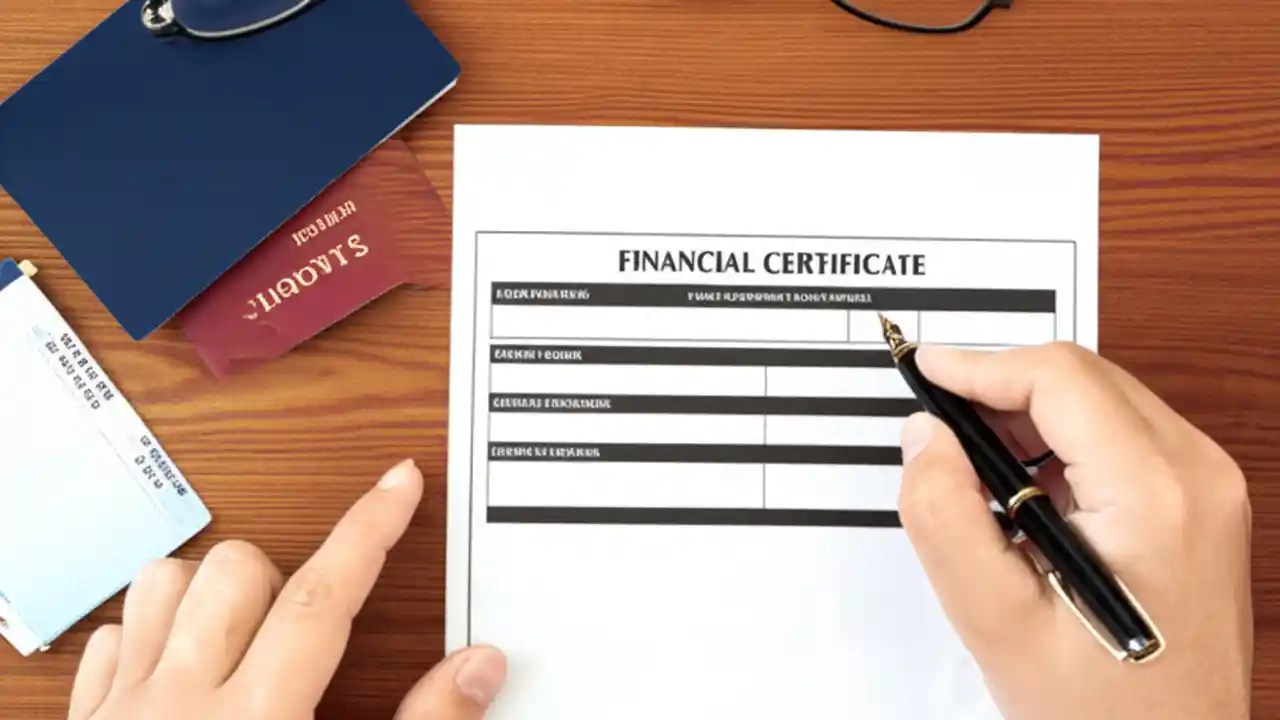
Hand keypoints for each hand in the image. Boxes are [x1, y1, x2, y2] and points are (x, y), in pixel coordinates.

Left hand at [68, 460, 506, 719]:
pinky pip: (106, 641)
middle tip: (312, 627)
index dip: (372, 527)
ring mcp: (120, 714)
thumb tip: (478, 670)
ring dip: (209, 591)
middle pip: (240, 569)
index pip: (327, 594)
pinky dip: (145, 633)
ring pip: (160, 584)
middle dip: (288, 574)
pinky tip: (176, 668)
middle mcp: (179, 702)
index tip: (401, 482)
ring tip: (243, 631)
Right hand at [898, 344, 1251, 719]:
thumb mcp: (995, 620)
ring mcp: (1208, 487)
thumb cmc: (1106, 712)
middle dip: (1001, 386)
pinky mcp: (1200, 502)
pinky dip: (1062, 441)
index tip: (928, 370)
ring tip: (977, 465)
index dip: (981, 365)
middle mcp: (1197, 477)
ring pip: (1102, 399)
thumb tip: (926, 438)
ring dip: (1030, 413)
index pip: (1059, 378)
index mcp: (1154, 496)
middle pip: (1083, 378)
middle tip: (941, 421)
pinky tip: (1024, 489)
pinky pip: (1122, 435)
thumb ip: (945, 516)